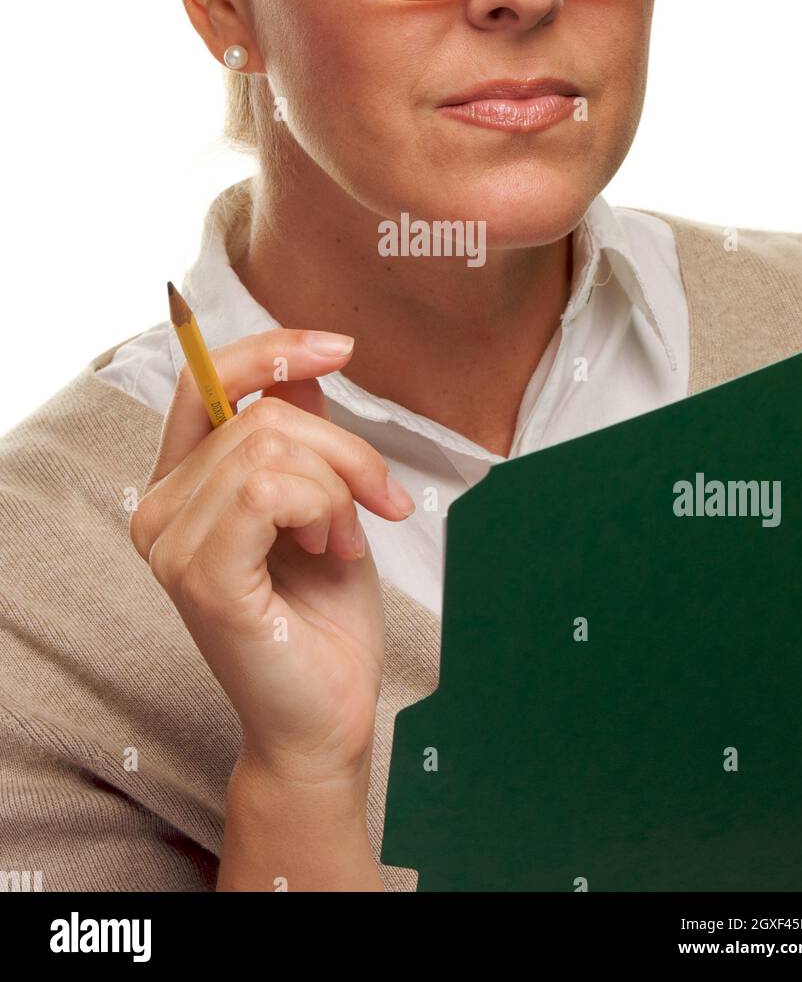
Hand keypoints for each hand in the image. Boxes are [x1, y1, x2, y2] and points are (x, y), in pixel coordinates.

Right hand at [129, 327, 414, 788]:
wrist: (328, 716)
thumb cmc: (324, 620)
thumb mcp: (324, 505)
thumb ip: (302, 440)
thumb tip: (306, 371)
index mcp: (181, 487)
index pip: (204, 380)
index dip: (272, 350)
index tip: (341, 348)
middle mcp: (159, 510)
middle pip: (261, 415)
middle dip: (343, 449)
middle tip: (379, 503)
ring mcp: (172, 544)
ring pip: (270, 445)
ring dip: (338, 487)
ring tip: (345, 541)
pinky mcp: (202, 576)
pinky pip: (267, 489)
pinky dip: (322, 508)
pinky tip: (330, 550)